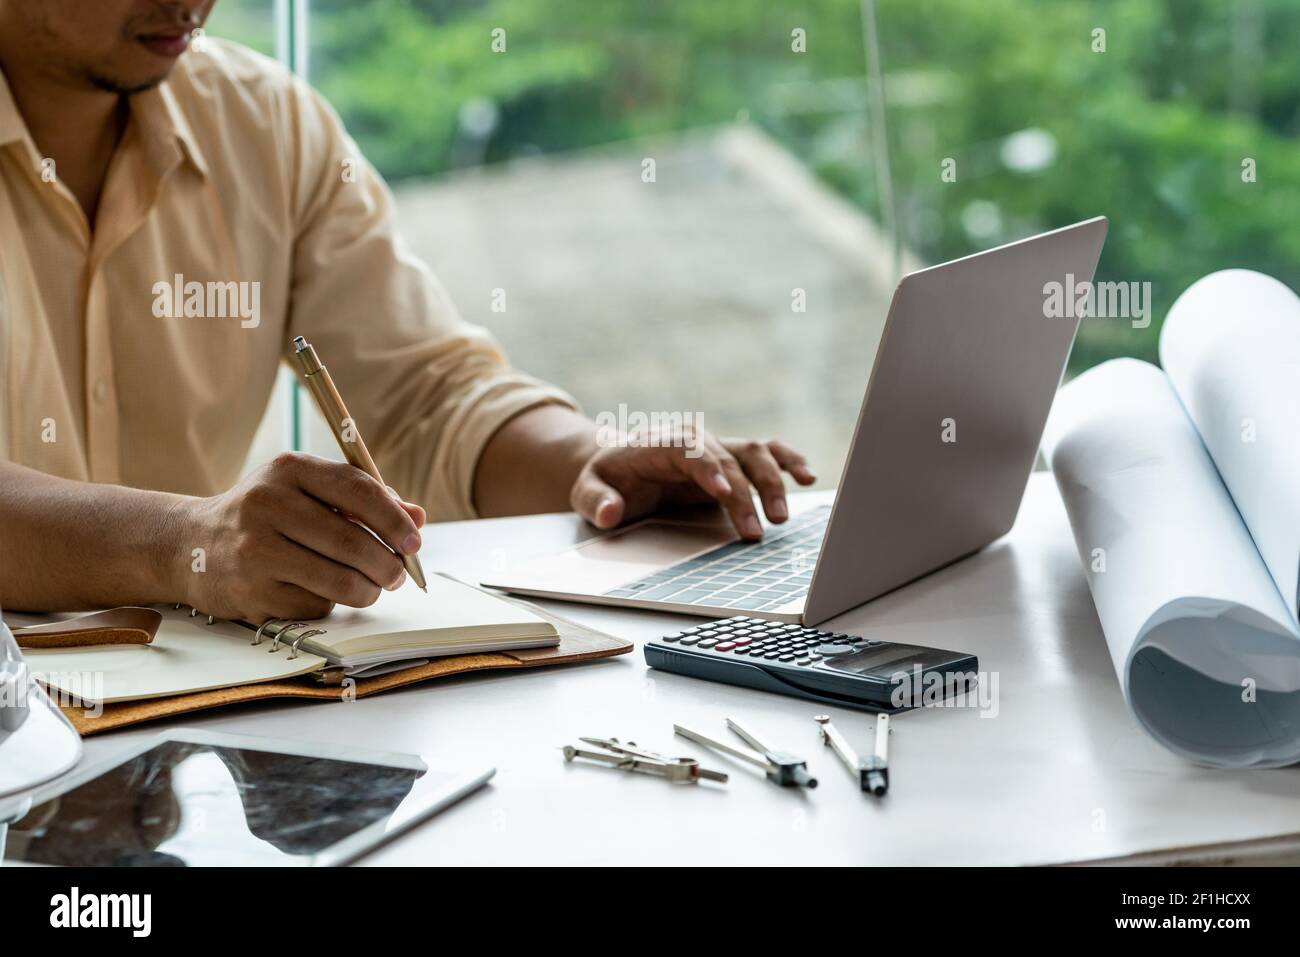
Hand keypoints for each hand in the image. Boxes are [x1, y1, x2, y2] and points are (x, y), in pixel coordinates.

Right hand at [169, 453, 425, 622]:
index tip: (414, 541)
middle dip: (389, 565)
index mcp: (288, 469)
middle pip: (353, 543)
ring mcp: (255, 551)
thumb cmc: (267, 515)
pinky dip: (329, 604)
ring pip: (340, 582)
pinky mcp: (251, 593)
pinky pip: (316, 606)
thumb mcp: (306, 490)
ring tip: (372, 587)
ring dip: (368, 591)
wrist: (189, 545)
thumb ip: (364, 500)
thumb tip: (417, 518)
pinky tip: (318, 592)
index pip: (358, 490)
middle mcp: (266, 505)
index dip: (394, 519)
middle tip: (397, 574)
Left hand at [569, 430, 815, 540]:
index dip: (708, 470)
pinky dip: (788, 461)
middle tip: (753, 532)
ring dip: (772, 481)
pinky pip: (766, 453)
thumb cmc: (608, 479)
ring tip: (781, 517)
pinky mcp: (732, 458)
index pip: (689, 451)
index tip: (723, 494)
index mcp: (660, 442)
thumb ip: (595, 501)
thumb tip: (609, 511)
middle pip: (728, 457)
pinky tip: (808, 477)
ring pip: (753, 453)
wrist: (620, 463)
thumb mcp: (587, 490)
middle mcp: (694, 440)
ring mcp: (716, 447)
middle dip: (744, 494)